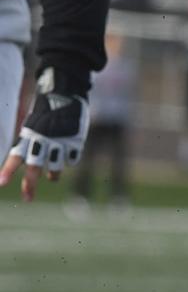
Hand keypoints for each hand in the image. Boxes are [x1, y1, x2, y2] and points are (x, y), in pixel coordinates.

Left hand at [0, 68, 89, 201]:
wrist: (65, 92)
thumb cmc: (47, 109)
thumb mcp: (33, 123)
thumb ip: (29, 142)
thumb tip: (27, 163)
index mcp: (29, 134)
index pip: (16, 155)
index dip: (8, 170)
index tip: (1, 183)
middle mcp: (42, 140)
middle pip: (34, 167)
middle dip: (29, 184)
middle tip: (27, 199)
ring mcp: (60, 141)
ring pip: (54, 167)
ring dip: (52, 174)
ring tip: (51, 176)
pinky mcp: (76, 141)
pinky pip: (73, 159)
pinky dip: (70, 159)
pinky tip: (69, 153)